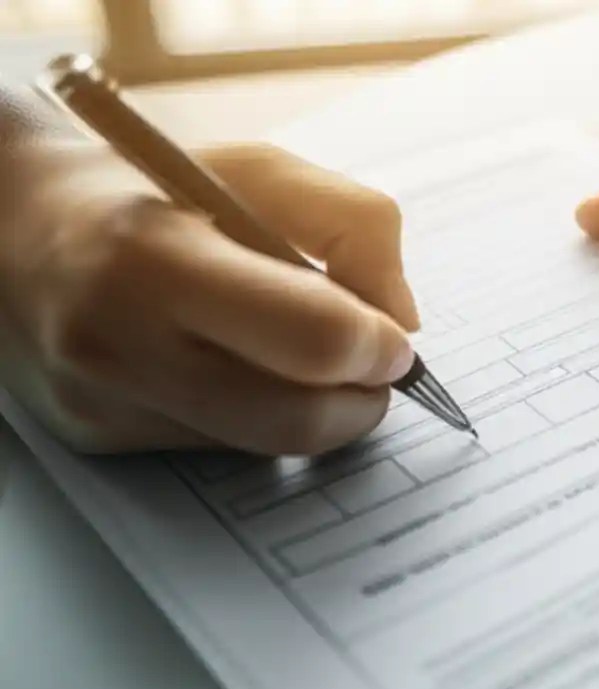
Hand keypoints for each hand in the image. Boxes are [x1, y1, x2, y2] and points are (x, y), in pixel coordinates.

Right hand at [0, 143, 418, 454]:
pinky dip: (257, 416)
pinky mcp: (100, 441)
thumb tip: (401, 319)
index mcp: (152, 256)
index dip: (376, 347)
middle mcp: (115, 342)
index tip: (394, 340)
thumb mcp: (255, 168)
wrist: (12, 228)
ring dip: (313, 411)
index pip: (309, 340)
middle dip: (360, 401)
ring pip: (263, 446)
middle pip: (294, 420)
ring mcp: (102, 404)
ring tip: (303, 355)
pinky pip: (220, 450)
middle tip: (373, 367)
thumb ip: (352, 224)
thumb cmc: (149, 189)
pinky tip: (236, 367)